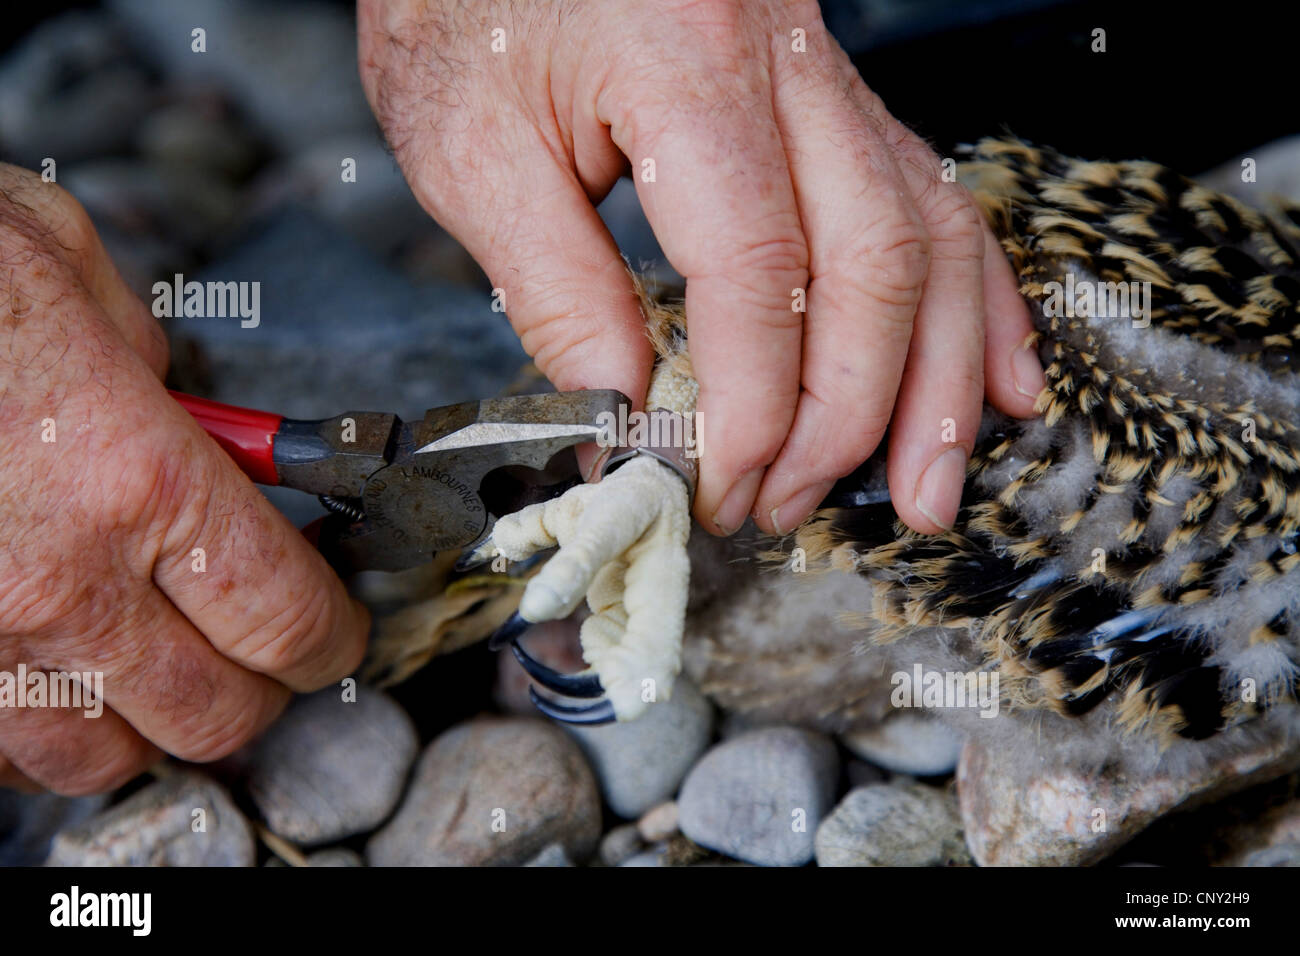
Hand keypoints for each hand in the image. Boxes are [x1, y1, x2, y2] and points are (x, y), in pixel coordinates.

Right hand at [0, 165, 368, 793]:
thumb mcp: (61, 258)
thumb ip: (149, 356)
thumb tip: (186, 410)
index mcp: (134, 477)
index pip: (286, 616)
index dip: (330, 636)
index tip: (337, 630)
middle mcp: (58, 582)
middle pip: (212, 713)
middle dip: (258, 690)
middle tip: (262, 653)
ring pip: (98, 757)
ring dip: (147, 723)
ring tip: (157, 668)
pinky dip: (40, 730)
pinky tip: (50, 674)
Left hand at [359, 0, 1043, 536]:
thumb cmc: (466, 0)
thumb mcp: (470, 148)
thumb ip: (555, 291)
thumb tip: (624, 425)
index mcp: (687, 64)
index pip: (759, 269)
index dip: (753, 401)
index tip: (718, 482)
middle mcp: (787, 60)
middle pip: (873, 262)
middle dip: (847, 413)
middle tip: (792, 505)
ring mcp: (828, 74)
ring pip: (930, 235)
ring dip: (938, 379)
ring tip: (926, 487)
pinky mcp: (837, 95)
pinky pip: (934, 196)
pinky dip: (973, 299)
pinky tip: (998, 379)